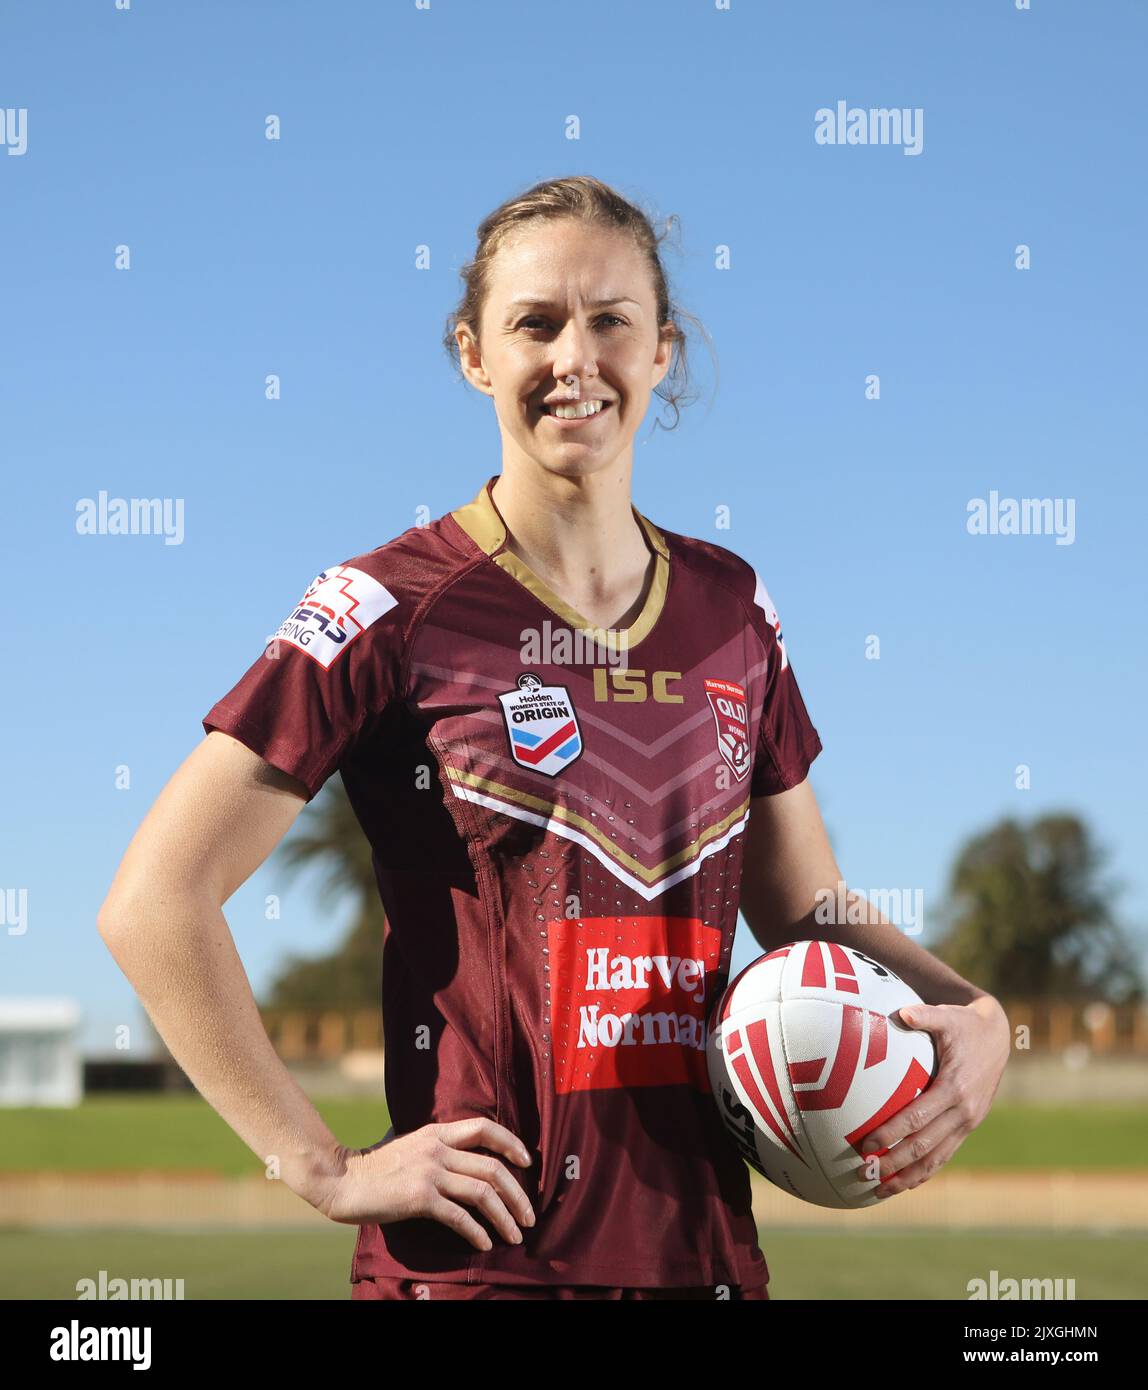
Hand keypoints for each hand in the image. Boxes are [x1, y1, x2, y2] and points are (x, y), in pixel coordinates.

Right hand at [309, 1117, 536, 1250]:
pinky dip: (477, 1231)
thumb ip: (431, 1144)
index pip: (485, 1128)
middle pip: (493, 1168)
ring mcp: (430, 1172)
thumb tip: (453, 1149)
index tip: (527, 1162)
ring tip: (515, 1235)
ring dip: (505, 1216)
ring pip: (483, 1193)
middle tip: (529, 1216)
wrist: (340, 1179)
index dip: (512, 1143)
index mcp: (437, 1132)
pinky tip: (484, 1243)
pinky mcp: (420, 1197)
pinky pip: (459, 1216)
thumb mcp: (407, 1143)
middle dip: (518, 1195)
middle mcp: (438, 1148)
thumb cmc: (372, 1166)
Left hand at [856, 994, 1009, 1197]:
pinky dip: (926, 1171)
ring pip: (936, 1158)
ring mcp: (968, 1122)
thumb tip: (902, 1012)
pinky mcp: (968, 1126)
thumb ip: (924, 1016)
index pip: (917, 1118)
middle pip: (924, 1146)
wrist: (997, 1036)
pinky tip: (905, 1183)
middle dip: (894, 1163)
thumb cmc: (963, 1023)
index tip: (866, 1144)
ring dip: (908, 1176)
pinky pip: (946, 1154)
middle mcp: (963, 1111)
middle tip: (864, 1173)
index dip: (891, 1132)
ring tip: (880, 1190)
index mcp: (954, 1088)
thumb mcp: (947, 1016)